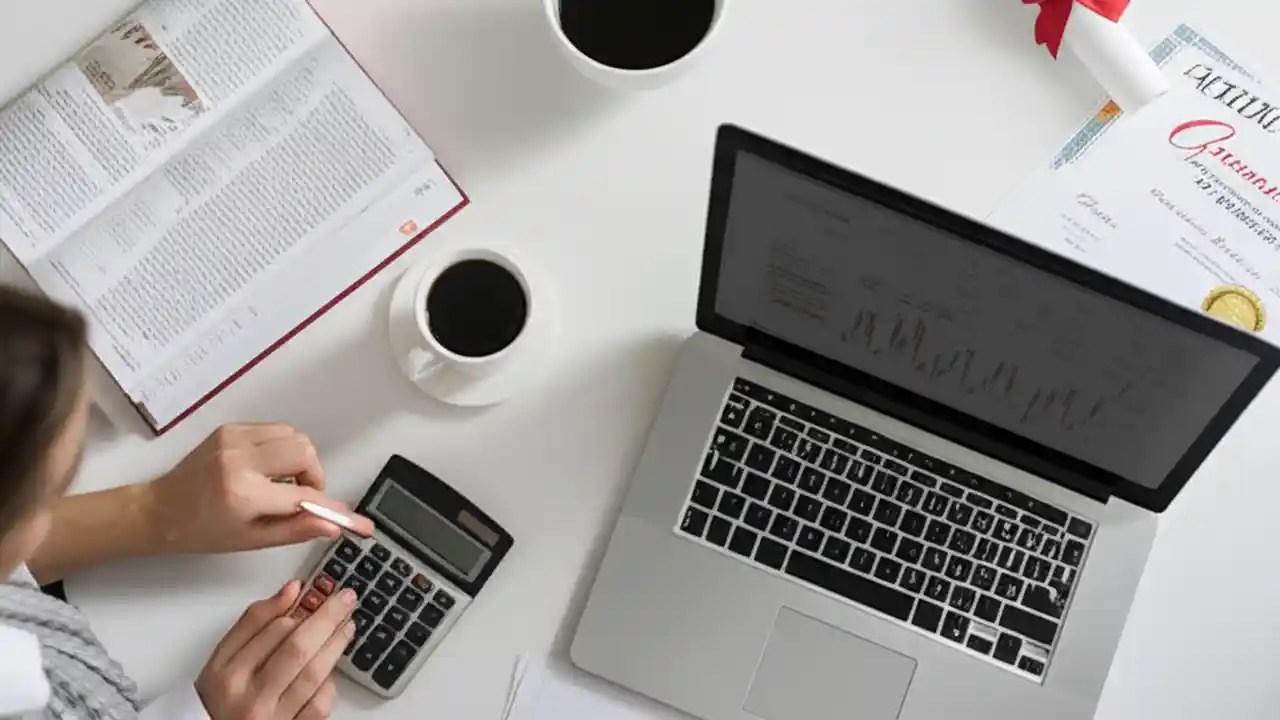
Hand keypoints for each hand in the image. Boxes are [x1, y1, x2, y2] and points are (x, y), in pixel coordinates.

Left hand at [143, 424, 373, 553]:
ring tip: (282, 482)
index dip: (333, 507)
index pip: (304, 496)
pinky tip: (267, 469)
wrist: (160, 509)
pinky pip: (275, 430)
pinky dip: (282, 448)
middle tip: (303, 494)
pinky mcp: (231, 429)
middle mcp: (240, 460)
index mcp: (244, 493)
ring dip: (299, 459)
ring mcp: (234, 439)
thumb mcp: (251, 539)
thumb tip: (332, 526)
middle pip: (305, 452)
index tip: (356, 520)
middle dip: (314, 474)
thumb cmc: (201, 530)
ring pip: (294, 436)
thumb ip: (296, 530)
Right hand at [197, 581, 355, 719]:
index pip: (271, 631)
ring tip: (347, 625)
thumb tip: (292, 590)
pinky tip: (331, 670)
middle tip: (346, 599)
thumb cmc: (222, 699)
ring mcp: (275, 718)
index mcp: (229, 675)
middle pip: (297, 649)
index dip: (299, 607)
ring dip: (335, 645)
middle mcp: (251, 698)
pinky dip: (329, 684)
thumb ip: (253, 623)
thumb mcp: (222, 660)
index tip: (316, 591)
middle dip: (327, 619)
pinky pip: (320, 705)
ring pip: (313, 675)